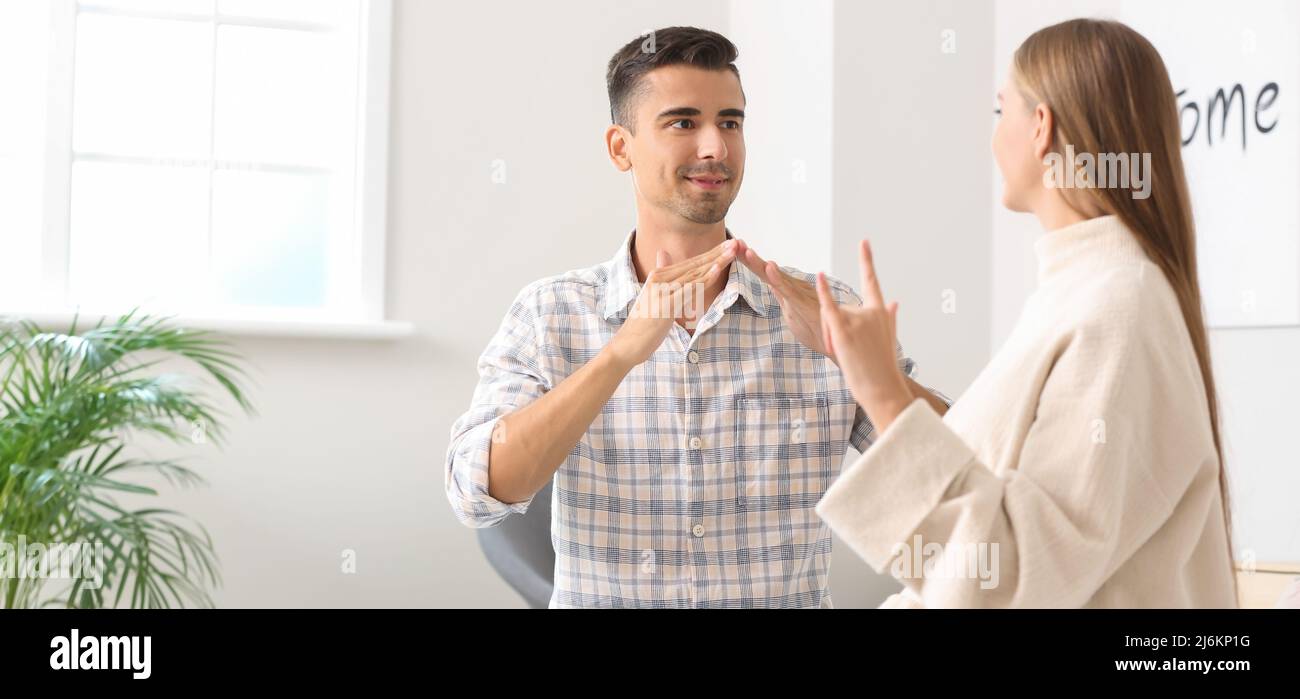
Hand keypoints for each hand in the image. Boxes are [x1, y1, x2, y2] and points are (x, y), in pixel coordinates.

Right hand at [606, 240, 735, 370]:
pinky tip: (718, 269)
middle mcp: (659, 279)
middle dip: (717, 252)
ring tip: (733, 250)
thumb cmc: (643, 323)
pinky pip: (690, 289)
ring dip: (716, 261)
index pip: (690, 262)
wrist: (628, 344)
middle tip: (737, 242)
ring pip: (695, 273)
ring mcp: (662, 290)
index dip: (711, 253)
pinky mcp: (666, 304)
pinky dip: (705, 278)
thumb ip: (662, 275)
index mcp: (658, 276)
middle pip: (695, 264)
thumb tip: (662, 253)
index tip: (728, 245)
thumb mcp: (653, 296)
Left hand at [732, 239, 835, 359]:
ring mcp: (797, 294)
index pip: (764, 274)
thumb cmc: (817, 329)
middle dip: (748, 257)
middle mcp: (792, 288)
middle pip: (765, 271)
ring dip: (759, 263)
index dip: (748, 262)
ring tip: (746, 250)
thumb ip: (783, 298)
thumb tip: (773, 286)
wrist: (837, 341)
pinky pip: (788, 290)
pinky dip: (778, 278)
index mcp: (787, 291)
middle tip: (734, 241)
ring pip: (774, 277)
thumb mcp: (793, 314)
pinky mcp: (803, 303)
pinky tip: (769, 267)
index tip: (732, 249)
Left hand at [815, 240, 912, 433]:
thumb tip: (895, 302)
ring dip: (831, 337)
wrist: (883, 389)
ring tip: (847, 356)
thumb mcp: (888, 339)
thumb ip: (890, 317)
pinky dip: (823, 292)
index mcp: (881, 313)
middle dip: (834, 330)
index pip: (872, 282)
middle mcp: (871, 311)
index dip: (866, 261)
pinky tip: (819, 276)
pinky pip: (829, 307)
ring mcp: (857, 319)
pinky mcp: (844, 329)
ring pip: (831, 316)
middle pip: (839, 308)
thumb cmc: (882, 368)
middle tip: (849, 354)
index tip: (863, 243)